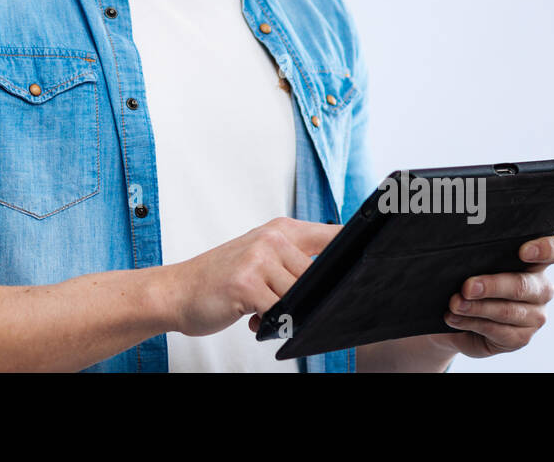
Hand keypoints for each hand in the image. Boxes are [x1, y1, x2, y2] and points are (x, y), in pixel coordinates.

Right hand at [158, 217, 341, 337]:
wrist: (176, 291)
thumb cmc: (220, 278)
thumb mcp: (260, 257)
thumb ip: (295, 261)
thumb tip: (338, 278)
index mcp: (281, 229)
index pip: (333, 236)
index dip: (356, 248)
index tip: (377, 256)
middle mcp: (272, 238)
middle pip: (318, 277)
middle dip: (307, 298)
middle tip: (278, 303)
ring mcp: (259, 259)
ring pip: (300, 295)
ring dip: (285, 312)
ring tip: (261, 309)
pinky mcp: (247, 283)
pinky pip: (278, 312)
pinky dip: (270, 323)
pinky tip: (252, 319)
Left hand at [437, 235, 553, 358]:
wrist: (454, 314)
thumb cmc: (467, 279)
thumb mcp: (475, 263)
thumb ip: (479, 255)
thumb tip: (461, 253)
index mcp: (536, 262)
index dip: (546, 249)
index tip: (523, 252)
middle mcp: (541, 288)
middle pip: (523, 285)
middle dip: (492, 285)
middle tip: (467, 287)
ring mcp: (535, 315)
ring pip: (507, 311)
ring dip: (477, 307)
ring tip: (455, 304)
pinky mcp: (521, 338)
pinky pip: (497, 331)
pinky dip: (471, 322)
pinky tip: (454, 318)